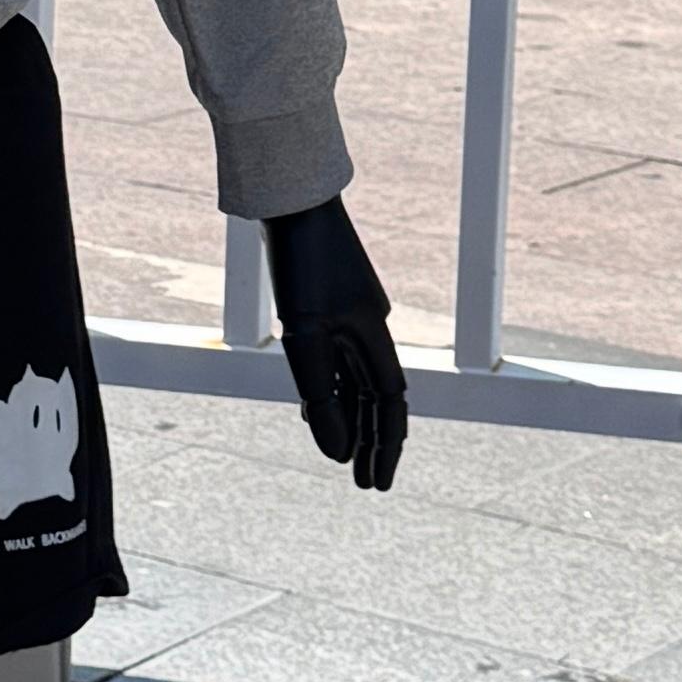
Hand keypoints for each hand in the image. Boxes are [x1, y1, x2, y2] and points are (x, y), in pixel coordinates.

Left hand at [264, 198, 409, 492]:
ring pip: (353, 380)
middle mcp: (367, 329)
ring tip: (342, 455)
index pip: (388, 406)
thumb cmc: (302, 263)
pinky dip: (328, 385)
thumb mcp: (306, 336)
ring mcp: (347, 315)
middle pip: (374, 399)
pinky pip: (333, 357)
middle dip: (369, 442)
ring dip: (348, 417)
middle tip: (364, 484)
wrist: (292, 198)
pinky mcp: (324, 302)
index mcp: (373, 337)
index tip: (377, 483)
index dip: (385, 446)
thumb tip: (335, 454)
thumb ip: (321, 396)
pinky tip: (313, 403)